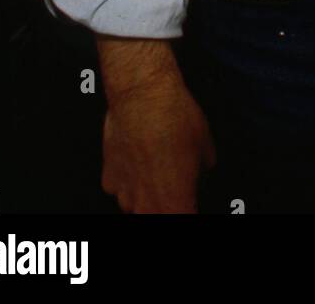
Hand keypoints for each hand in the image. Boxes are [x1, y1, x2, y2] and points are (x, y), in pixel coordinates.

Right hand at [101, 74, 216, 213]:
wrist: (142, 94)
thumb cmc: (176, 119)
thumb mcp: (206, 147)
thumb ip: (202, 171)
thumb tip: (201, 171)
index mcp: (176, 205)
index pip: (184, 219)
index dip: (188, 209)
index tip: (190, 202)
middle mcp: (146, 207)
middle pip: (157, 217)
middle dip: (168, 206)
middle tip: (174, 184)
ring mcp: (124, 196)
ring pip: (137, 208)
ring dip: (147, 196)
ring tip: (157, 167)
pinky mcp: (109, 180)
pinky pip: (121, 190)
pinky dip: (129, 180)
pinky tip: (138, 158)